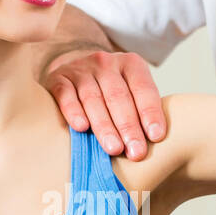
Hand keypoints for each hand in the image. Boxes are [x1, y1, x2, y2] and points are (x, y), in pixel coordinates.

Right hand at [43, 48, 165, 158]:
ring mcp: (81, 69)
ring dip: (104, 126)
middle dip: (128, 126)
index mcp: (130, 64)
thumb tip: (154, 142)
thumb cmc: (109, 90)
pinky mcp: (59, 78)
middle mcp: (105, 63)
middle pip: (118, 96)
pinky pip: (66, 95)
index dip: (150, 112)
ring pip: (93, 98)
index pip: (143, 88)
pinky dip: (73, 111)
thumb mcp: (131, 90)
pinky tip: (81, 127)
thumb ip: (141, 109)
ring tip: (114, 149)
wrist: (74, 69)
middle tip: (136, 152)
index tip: (156, 137)